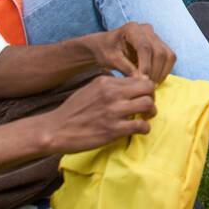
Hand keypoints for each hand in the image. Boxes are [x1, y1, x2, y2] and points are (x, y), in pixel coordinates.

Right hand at [42, 74, 156, 153]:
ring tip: (145, 118)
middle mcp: (111, 94)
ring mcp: (113, 112)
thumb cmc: (74, 111)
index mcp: (106, 82)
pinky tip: (139, 130)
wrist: (56, 129)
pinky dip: (145, 128)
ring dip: (151, 113)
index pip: (139, 78)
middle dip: (152, 97)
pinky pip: (141, 126)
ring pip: (148, 104)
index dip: (146, 88)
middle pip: (148, 88)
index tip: (143, 96)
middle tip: (147, 107)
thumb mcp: (91, 89)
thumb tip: (133, 85)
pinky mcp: (113, 130)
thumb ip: (111, 86)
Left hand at [85, 23, 174, 82]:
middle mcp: (146, 29)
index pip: (145, 47)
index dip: (146, 65)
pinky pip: (169, 58)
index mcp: (132, 29)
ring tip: (151, 84)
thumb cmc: (105, 50)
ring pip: (168, 55)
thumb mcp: (111, 59)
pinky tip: (155, 79)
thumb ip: (125, 68)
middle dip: (155, 71)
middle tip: (147, 86)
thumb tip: (142, 80)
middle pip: (159, 52)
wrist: (106, 45)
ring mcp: (155, 36)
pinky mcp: (160, 45)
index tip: (143, 80)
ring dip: (162, 72)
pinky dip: (165, 70)